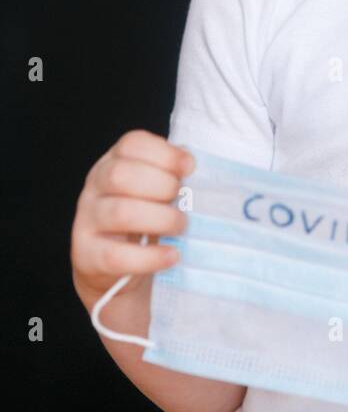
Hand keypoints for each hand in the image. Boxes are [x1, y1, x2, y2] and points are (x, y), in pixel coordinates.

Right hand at [71, 129, 194, 302]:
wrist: (113, 267)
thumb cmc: (143, 219)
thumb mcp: (154, 190)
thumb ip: (172, 175)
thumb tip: (196, 167)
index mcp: (114, 162)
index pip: (131, 144)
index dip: (164, 153)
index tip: (189, 167)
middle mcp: (95, 187)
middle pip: (120, 174)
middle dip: (161, 185)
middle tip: (182, 201)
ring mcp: (87, 220)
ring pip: (120, 213)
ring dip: (160, 219)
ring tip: (181, 227)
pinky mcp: (87, 255)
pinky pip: (116, 256)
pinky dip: (150, 257)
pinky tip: (171, 255)